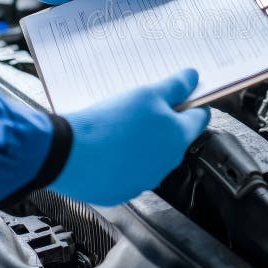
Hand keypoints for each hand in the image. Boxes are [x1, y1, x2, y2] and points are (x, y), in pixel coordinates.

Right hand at [50, 69, 209, 205]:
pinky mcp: (123, 190)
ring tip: (120, 125)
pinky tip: (108, 145)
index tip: (182, 93)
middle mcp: (167, 163)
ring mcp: (146, 180)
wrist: (68, 155)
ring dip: (144, 141)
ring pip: (153, 155)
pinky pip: (130, 170)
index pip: (200, 118)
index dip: (192, 102)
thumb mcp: (146, 94)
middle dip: (164, 121)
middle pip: (176, 137)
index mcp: (178, 137)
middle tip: (142, 106)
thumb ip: (175, 86)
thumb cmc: (109, 123)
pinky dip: (124, 158)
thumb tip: (192, 78)